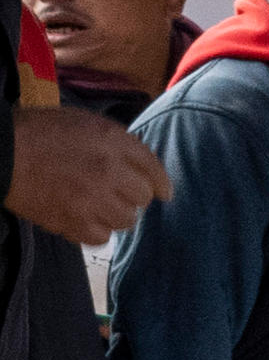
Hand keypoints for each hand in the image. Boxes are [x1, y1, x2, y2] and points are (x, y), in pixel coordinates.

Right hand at [7, 106, 165, 247]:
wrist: (0, 151)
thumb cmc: (37, 132)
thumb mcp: (81, 123)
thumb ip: (116, 143)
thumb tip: (146, 171)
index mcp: (111, 141)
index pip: (152, 168)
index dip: (160, 183)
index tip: (162, 193)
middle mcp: (109, 170)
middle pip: (142, 198)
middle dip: (130, 196)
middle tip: (109, 192)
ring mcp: (93, 198)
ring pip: (125, 220)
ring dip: (113, 214)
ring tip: (91, 204)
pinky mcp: (74, 222)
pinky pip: (101, 237)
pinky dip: (93, 230)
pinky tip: (80, 217)